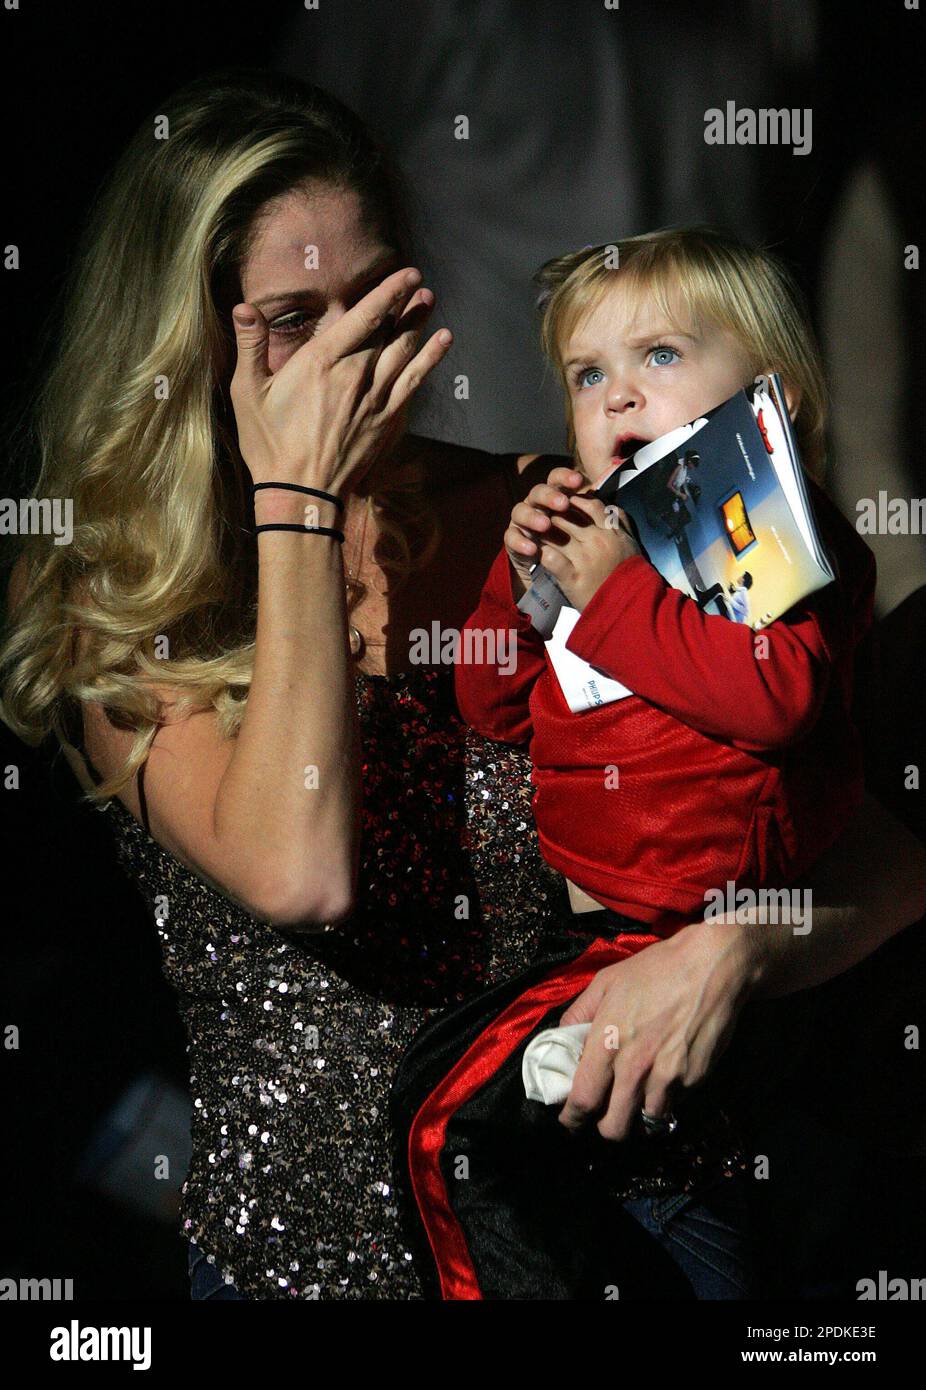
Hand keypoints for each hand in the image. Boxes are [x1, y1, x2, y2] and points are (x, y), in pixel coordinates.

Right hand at [228, 266, 451, 498]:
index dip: (388, 292)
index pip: (363, 316)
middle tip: (421, 284)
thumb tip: (243, 307)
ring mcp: (374, 398)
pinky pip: (414, 382)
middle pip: (388, 331)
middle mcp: (355, 374)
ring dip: (420, 325)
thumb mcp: (247, 393)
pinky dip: (430, 360)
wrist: (301, 493)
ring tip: (430, 302)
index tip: (406, 273)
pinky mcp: (385, 420)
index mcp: (322, 361)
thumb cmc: (270, 444)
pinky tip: (443, 342)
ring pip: (405, 352)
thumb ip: (250, 346)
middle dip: (406, 305)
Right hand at [504, 467, 586, 594]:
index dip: (565, 477)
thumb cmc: (574, 548)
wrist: (555, 575)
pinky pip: (511, 537)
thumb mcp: (586, 532)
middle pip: (538, 492)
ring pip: (520, 511)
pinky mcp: (513, 540)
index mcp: (554, 496)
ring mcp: (522, 522)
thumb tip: (615, 505)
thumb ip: (594, 515)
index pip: (557, 479)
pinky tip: (532, 549)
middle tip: (563, 504)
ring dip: (532, 517)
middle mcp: (537, 505)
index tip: (579, 480)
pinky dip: (520, 542)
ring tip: (545, 526)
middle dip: (550, 496)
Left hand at [537, 494, 640, 610]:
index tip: (563, 503)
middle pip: (566, 515)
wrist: (628, 608)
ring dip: (541, 532)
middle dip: (552, 514)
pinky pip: (550, 558)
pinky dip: (541, 553)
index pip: (590, 504)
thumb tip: (611, 506)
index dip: (573, 501)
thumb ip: (622, 522)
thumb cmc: (629, 576)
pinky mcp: (572, 578)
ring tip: (535, 533)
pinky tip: (537, 554)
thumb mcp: (631, 544)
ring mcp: (584, 559)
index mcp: (612, 532)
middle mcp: (598, 541)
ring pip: (553, 533)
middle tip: (541, 517)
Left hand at [557, 919, 756, 1138]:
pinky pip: (675, 1102)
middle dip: (605, 1126)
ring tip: (640, 1091)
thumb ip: (578, 1014)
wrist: (712, 965)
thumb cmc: (656, 969)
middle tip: (606, 1111)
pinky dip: (668, 1095)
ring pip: (646, 1121)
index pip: (583, 1101)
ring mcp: (668, 1077)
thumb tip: (563, 1040)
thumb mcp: (606, 982)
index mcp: (608, 1043)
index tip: (570, 1120)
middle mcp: (635, 1068)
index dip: (572, 1118)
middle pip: (614, 1128)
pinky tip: (668, 1070)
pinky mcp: (695, 1079)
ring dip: (639, 1112)